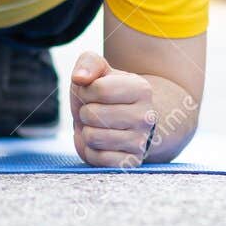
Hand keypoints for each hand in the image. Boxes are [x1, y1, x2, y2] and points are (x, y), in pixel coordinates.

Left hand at [69, 51, 156, 168]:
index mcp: (142, 89)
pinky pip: (97, 158)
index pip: (98, 89)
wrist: (122, 124)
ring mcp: (140, 142)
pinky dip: (92, 151)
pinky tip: (103, 144)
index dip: (85, 91)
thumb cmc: (107, 95)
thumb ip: (88, 63)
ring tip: (100, 127)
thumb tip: (80, 78)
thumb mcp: (99, 72)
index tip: (92, 93)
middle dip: (85, 112)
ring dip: (88, 132)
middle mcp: (146, 117)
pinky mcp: (131, 163)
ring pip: (92, 137)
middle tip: (96, 113)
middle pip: (92, 114)